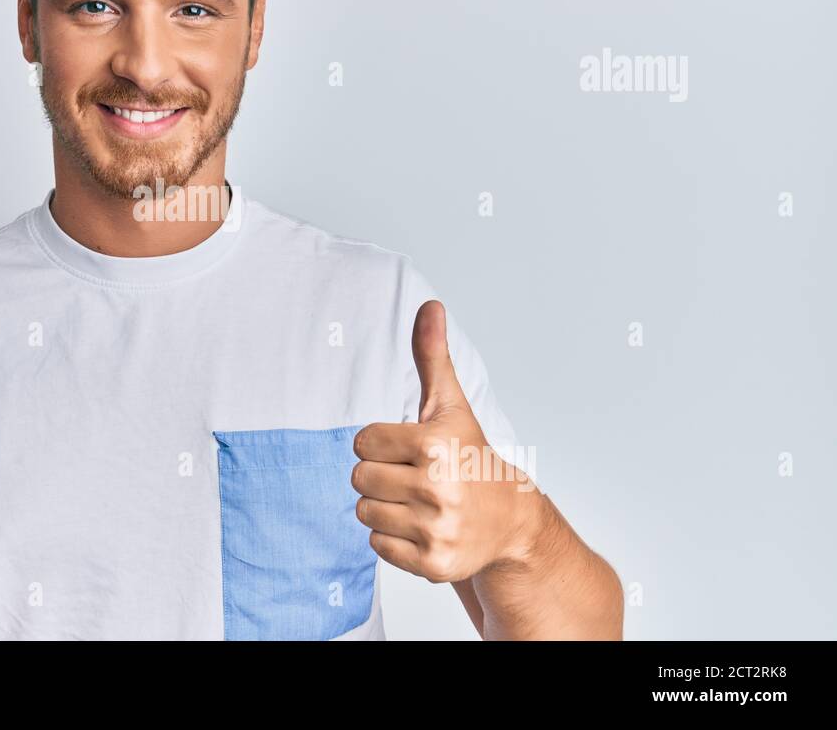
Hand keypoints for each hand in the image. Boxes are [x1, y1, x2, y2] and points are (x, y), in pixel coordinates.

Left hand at [350, 300, 539, 582]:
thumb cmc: (469, 456)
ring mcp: (437, 529)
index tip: (411, 448)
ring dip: (384, 506)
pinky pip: (377, 545)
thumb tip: (430, 305)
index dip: (381, 443)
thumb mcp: (450, 405)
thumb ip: (432, 356)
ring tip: (419, 502)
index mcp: (435, 445)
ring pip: (364, 511)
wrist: (510, 521)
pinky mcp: (433, 564)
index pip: (362, 441)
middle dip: (380, 474)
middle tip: (415, 477)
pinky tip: (421, 527)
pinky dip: (392, 538)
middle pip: (359, 477)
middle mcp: (438, 489)